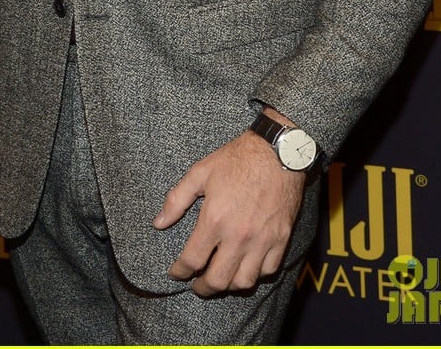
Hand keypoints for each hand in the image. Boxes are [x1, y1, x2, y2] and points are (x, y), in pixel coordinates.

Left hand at [153, 131, 305, 295]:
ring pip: (244, 282)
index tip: (175, 273)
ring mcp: (262, 239)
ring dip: (229, 285)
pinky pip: (268, 270)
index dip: (179, 272)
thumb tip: (159, 223)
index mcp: (215, 218)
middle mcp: (238, 235)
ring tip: (221, 278)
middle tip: (197, 285)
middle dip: (202, 288)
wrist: (278, 152)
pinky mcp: (281, 238)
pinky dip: (256, 274)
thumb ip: (177, 199)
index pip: (192, 260)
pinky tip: (247, 266)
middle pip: (217, 280)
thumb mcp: (201, 172)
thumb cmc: (238, 159)